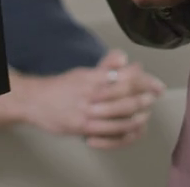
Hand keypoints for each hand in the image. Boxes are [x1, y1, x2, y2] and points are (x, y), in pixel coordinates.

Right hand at [29, 51, 165, 149]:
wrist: (34, 101)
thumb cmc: (61, 87)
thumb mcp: (83, 72)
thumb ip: (105, 66)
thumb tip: (124, 58)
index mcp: (91, 77)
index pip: (124, 75)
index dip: (144, 79)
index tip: (156, 83)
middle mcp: (90, 93)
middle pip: (125, 93)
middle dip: (144, 95)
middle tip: (155, 95)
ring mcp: (86, 112)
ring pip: (120, 114)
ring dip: (138, 113)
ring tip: (147, 111)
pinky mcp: (82, 127)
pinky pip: (109, 131)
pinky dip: (124, 129)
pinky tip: (133, 128)